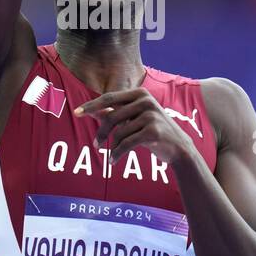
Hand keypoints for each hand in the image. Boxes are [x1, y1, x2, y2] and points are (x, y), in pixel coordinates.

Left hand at [76, 88, 196, 165]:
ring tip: (110, 155)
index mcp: (139, 93)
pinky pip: (126, 143)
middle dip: (101, 133)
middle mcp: (145, 101)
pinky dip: (117, 154)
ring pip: (119, 132)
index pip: (109, 98)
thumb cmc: (152, 131)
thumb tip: (91, 111)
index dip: (91, 105)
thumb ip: (115, 114)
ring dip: (111, 147)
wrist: (179, 147)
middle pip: (112, 117)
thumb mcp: (134, 120)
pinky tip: (113, 161)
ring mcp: (151, 115)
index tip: (76, 113)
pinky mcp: (153, 131)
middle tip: (96, 144)